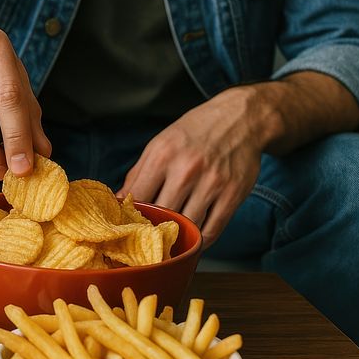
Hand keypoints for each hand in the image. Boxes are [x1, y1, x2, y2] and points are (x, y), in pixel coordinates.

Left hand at [117, 87, 265, 248]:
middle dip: (154, 228)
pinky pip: (213, 230)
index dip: (130, 215)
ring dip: (178, 237)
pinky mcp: (234, 194)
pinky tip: (193, 238)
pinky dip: (200, 240)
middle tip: (149, 237)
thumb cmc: (194, 133)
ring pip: (188, 226)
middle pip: (162, 215)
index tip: (128, 224)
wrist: (240, 118)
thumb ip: (138, 174)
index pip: (138, 197)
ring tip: (171, 239)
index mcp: (163, 155)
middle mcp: (187, 169)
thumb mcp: (160, 145)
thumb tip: (118, 202)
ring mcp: (213, 183)